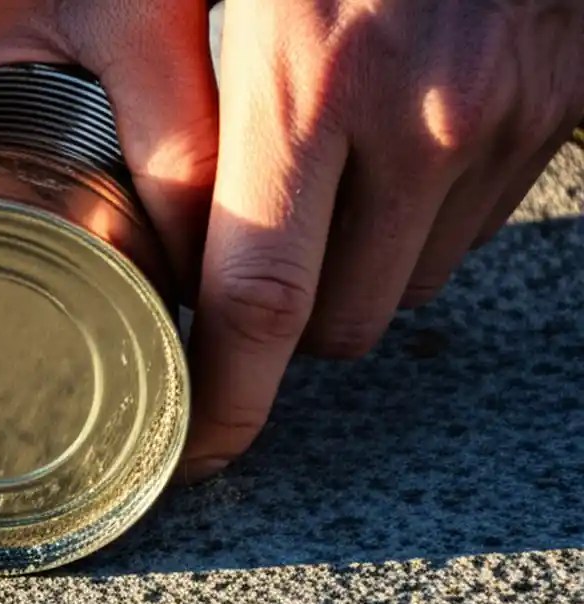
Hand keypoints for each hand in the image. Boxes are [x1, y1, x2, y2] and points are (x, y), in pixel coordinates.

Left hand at [183, 0, 583, 476]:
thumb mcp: (226, 3)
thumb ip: (195, 121)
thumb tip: (169, 247)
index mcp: (303, 83)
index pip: (256, 298)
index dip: (224, 397)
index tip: (198, 447)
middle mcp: (411, 120)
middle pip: (336, 324)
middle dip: (286, 329)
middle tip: (249, 284)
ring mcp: (496, 124)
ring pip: (407, 291)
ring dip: (356, 279)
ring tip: (329, 200)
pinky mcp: (553, 118)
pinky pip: (470, 238)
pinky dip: (419, 232)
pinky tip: (394, 167)